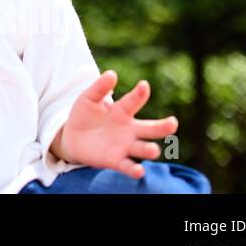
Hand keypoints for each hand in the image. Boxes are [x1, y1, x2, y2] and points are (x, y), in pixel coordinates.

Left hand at [59, 70, 178, 179]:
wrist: (72, 137)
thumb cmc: (85, 115)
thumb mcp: (88, 98)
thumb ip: (99, 88)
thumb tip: (111, 74)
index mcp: (123, 111)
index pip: (135, 101)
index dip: (140, 93)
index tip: (144, 85)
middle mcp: (130, 130)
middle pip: (152, 128)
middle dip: (164, 126)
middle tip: (173, 123)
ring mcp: (125, 146)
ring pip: (143, 148)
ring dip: (150, 149)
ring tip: (153, 149)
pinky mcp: (116, 161)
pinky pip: (128, 166)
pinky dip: (135, 170)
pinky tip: (139, 171)